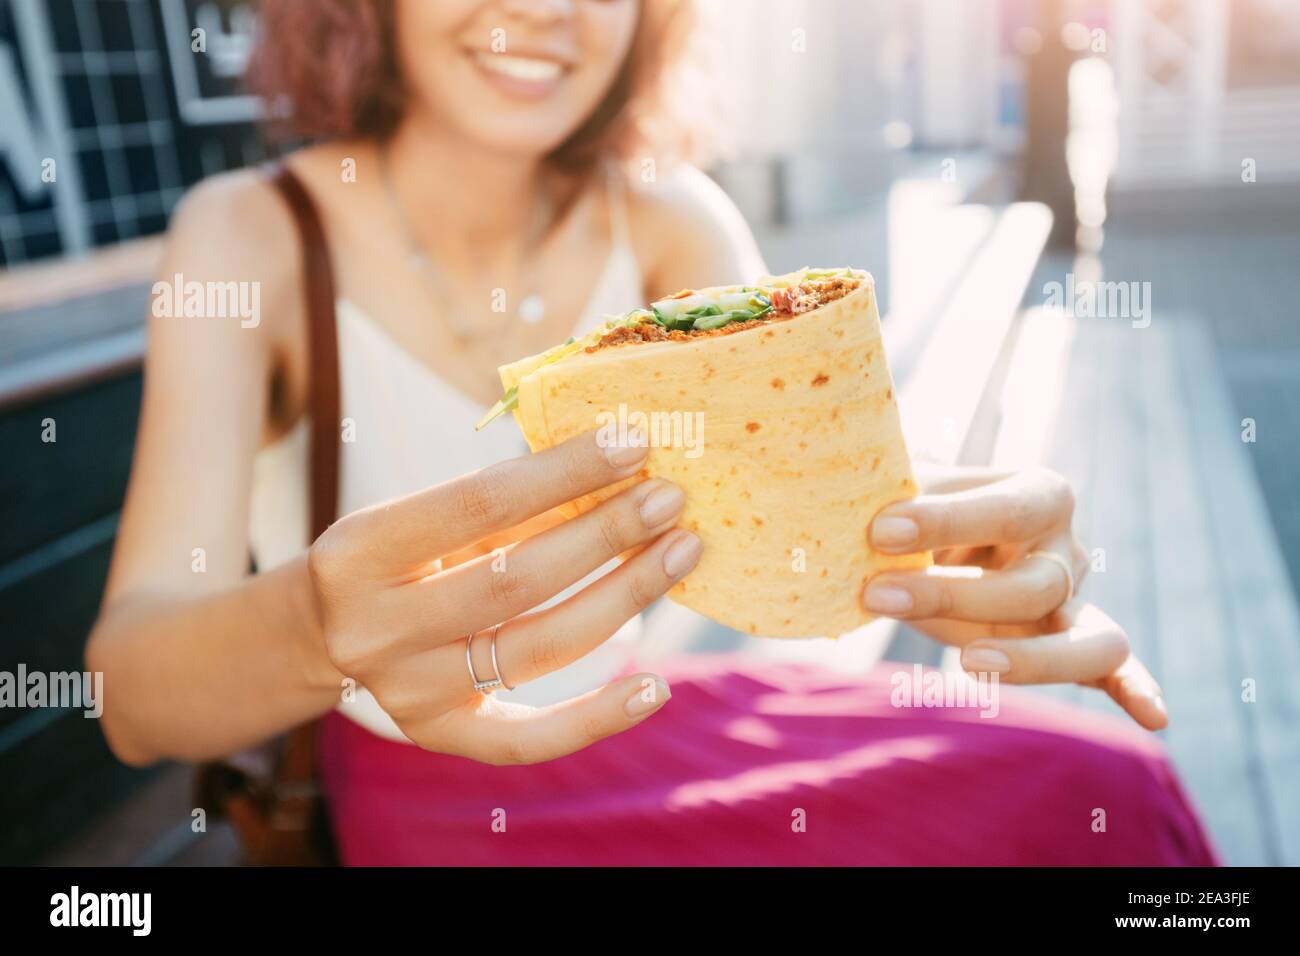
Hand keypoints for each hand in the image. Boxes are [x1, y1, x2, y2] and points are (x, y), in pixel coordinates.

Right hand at [307, 429, 701, 763]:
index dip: (564, 472)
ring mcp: (406, 692)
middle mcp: (374, 628)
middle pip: (517, 579)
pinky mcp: (440, 735)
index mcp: (360, 551)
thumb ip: (506, 502)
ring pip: (539, 647)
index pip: (480, 503)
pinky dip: (600, 716)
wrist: (323, 632)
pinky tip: (659, 686)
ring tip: (681, 552)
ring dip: (624, 597)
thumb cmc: (394, 554)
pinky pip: (531, 739)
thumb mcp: (423, 515)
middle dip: (606, 534)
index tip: (633, 443)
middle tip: (670, 500)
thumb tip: (616, 469)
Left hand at [863, 464, 1166, 729]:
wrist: (908, 543)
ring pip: (1090, 640)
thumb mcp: (904, 488)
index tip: (879, 531)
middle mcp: (1066, 549)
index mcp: (1041, 493)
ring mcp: (1073, 602)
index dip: (945, 521)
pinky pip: (1112, 671)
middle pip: (1034, 586)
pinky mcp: (1065, 648)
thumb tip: (874, 506)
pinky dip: (1137, 691)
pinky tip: (1154, 718)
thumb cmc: (910, 506)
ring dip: (1029, 661)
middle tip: (878, 594)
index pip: (1008, 509)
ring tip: (970, 664)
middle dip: (951, 593)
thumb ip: (901, 492)